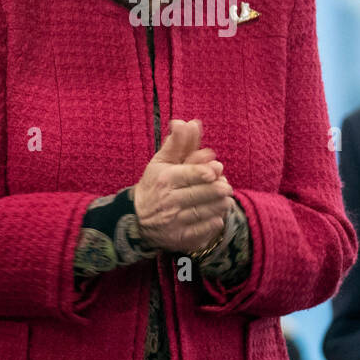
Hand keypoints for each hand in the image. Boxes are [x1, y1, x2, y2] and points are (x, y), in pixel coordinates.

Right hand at [132, 119, 232, 252]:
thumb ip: (178, 143)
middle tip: (224, 186)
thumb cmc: (154, 185)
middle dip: (222, 187)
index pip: (198, 174)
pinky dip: (216, 221)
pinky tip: (213, 215)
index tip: (215, 170)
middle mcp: (170, 201)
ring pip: (213, 210)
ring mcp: (176, 221)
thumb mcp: (162, 162)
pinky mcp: (181, 238)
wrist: (135, 218)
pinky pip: (209, 229)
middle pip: (210, 192)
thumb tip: (189, 122)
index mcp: (166, 179)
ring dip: (222, 203)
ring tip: (220, 199)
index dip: (211, 171)